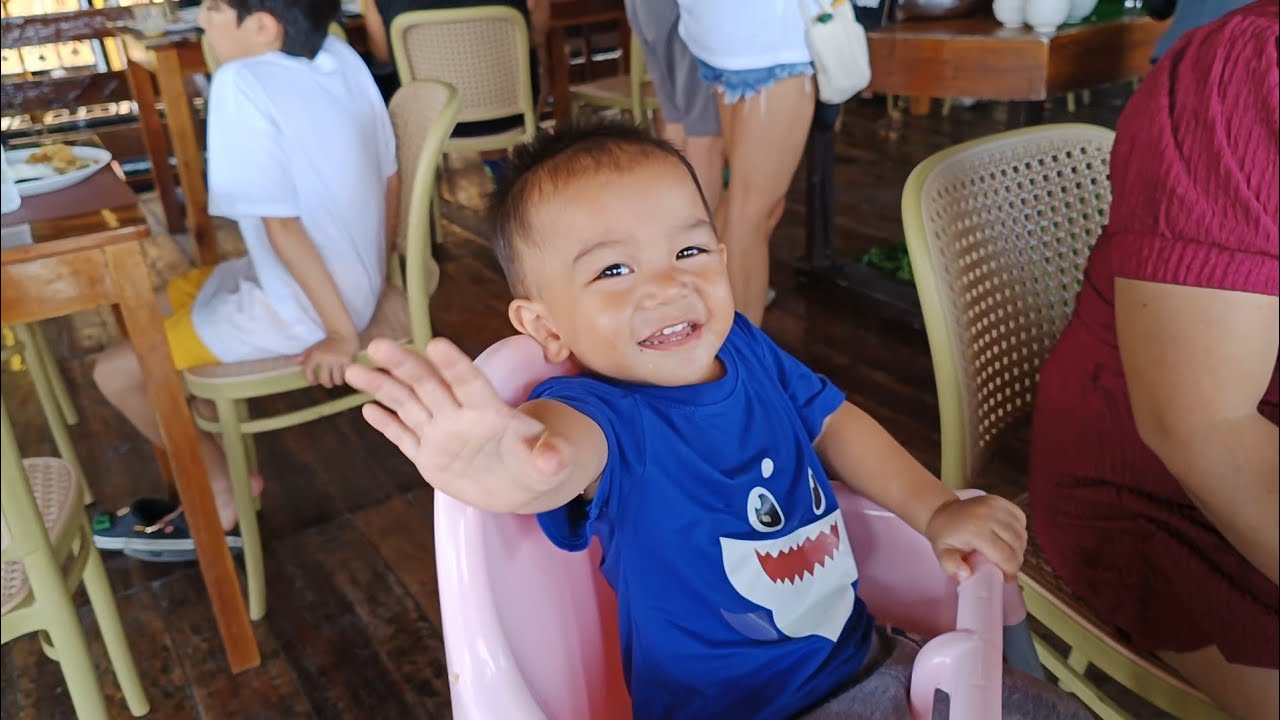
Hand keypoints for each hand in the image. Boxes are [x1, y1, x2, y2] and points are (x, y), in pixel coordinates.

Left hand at [300, 333, 358, 387]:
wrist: (343, 334)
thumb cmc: (328, 343)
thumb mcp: (315, 347)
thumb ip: (306, 355)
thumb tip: (298, 362)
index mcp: (315, 355)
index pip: (309, 372)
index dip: (311, 380)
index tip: (314, 382)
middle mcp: (326, 359)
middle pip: (325, 380)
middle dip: (327, 384)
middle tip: (329, 383)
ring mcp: (337, 361)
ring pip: (337, 380)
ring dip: (336, 381)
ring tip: (337, 379)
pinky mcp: (348, 362)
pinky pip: (346, 375)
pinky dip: (345, 377)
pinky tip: (344, 374)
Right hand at [344, 337, 574, 511]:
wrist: (521, 484)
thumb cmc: (538, 464)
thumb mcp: (550, 464)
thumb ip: (551, 456)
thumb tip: (558, 458)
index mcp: (489, 412)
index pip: (470, 383)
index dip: (454, 366)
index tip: (436, 344)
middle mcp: (459, 417)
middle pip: (429, 386)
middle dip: (404, 365)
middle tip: (378, 345)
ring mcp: (441, 435)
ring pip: (407, 405)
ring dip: (382, 387)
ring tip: (354, 371)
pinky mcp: (429, 456)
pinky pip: (404, 438)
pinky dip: (386, 425)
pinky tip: (367, 408)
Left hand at [924, 494, 1026, 580]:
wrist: (942, 512)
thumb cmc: (944, 537)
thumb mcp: (942, 554)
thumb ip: (952, 567)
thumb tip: (966, 575)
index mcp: (975, 530)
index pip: (1005, 555)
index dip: (1011, 570)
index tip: (1008, 578)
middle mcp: (988, 515)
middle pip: (1016, 544)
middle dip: (1016, 560)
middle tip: (1008, 567)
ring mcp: (995, 505)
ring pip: (1021, 532)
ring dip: (1019, 546)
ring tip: (1008, 554)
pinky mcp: (1000, 500)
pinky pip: (1020, 518)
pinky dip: (1019, 530)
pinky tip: (1009, 538)